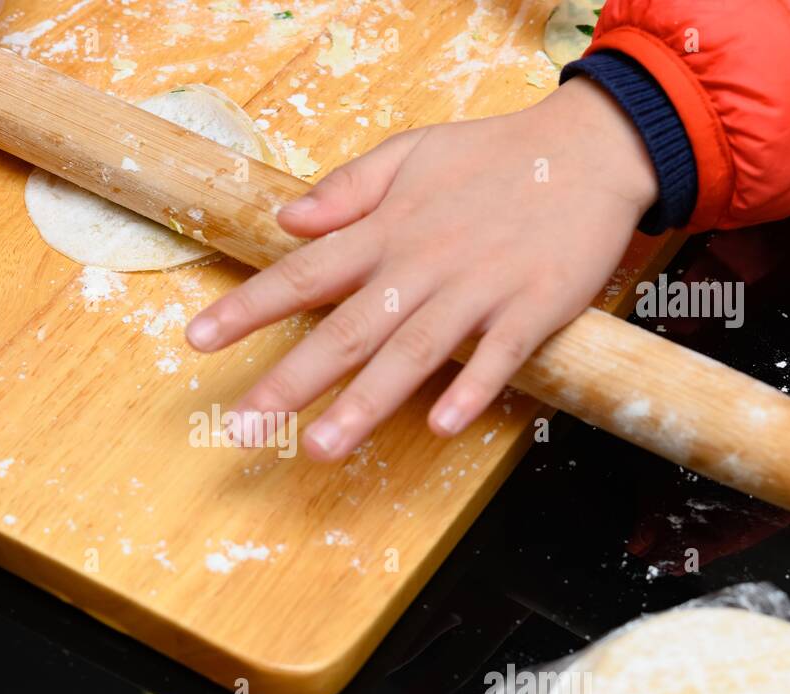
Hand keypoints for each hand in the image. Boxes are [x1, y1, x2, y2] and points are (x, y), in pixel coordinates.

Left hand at [186, 78, 659, 459]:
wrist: (592, 149)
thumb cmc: (490, 158)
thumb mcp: (409, 153)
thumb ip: (347, 190)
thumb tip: (285, 218)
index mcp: (386, 230)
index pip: (302, 274)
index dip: (247, 309)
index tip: (198, 341)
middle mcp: (422, 264)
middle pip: (346, 332)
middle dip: (289, 383)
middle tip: (243, 430)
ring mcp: (477, 289)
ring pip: (412, 354)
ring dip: (365, 404)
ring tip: (320, 448)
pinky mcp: (531, 308)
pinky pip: (498, 357)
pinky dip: (471, 389)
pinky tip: (440, 426)